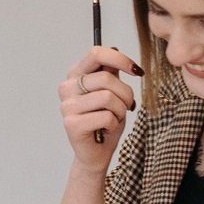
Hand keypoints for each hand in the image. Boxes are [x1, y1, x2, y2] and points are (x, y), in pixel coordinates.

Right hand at [58, 47, 141, 170]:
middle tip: (127, 106)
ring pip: (107, 97)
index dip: (120, 59)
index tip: (136, 71)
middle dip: (125, 93)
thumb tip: (115, 49)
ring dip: (120, 110)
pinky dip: (113, 124)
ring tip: (115, 118)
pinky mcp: (71, 124)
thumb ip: (110, 72)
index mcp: (75, 75)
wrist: (96, 153)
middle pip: (106, 78)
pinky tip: (106, 129)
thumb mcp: (112, 92)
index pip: (96, 53)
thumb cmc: (105, 121)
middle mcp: (67, 88)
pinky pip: (105, 116)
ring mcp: (67, 106)